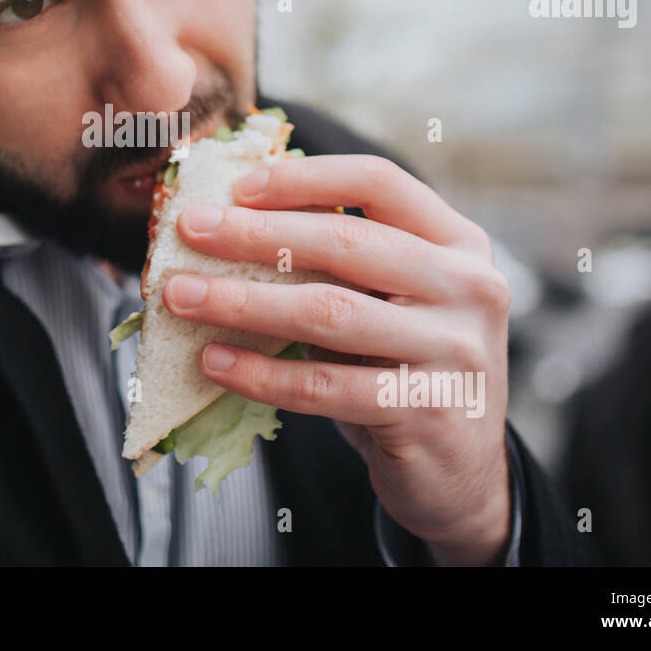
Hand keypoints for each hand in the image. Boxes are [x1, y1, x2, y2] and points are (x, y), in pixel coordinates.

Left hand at [162, 155, 512, 565]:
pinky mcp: (425, 410)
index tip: (238, 186)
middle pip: (347, 241)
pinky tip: (215, 361)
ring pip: (327, 311)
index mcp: (457, 243)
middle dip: (256, 233)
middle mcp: (468, 287)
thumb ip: (339, 261)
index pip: (379, 182)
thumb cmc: (405, 368)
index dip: (305, 178)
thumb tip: (231, 220)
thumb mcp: (390, 302)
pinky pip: (322, 384)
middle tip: (191, 230)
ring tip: (182, 296)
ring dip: (242, 301)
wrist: (461, 472)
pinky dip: (260, 372)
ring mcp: (454, 350)